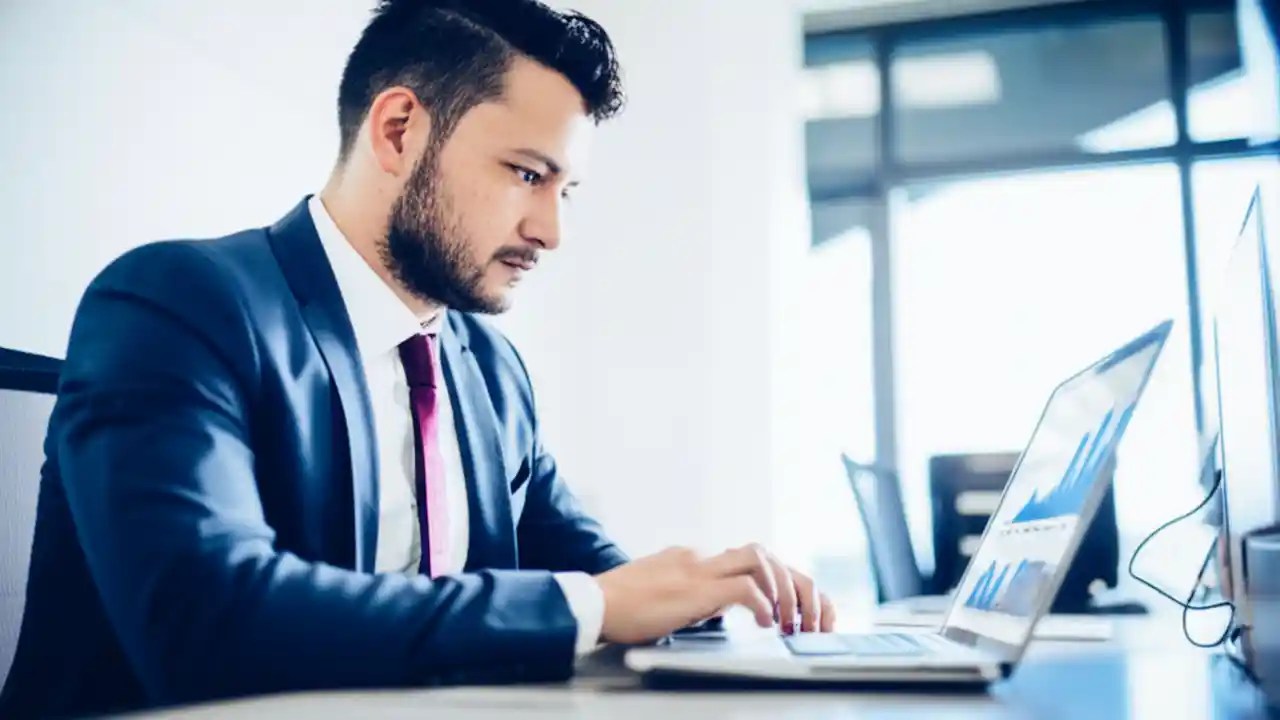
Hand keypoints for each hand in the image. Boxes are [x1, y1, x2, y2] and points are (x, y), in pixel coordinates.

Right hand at [593, 544, 834, 644]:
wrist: (590, 604)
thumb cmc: (620, 607)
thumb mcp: (664, 597)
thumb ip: (692, 596)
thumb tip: (717, 610)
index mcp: (694, 559)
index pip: (751, 560)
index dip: (781, 583)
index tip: (795, 609)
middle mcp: (701, 558)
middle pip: (765, 555)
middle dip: (795, 584)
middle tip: (808, 617)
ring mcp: (698, 570)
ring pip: (761, 562)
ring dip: (785, 591)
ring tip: (790, 621)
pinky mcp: (694, 590)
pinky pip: (743, 589)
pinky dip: (763, 606)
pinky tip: (766, 625)